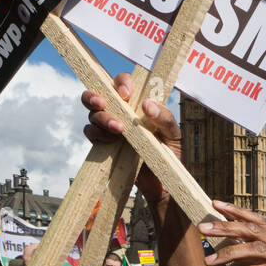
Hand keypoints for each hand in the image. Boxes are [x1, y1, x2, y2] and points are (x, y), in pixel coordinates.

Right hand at [82, 73, 181, 203]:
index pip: (124, 82)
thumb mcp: (174, 133)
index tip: (126, 93)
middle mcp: (122, 111)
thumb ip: (164, 117)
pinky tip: (111, 140)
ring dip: (102, 118)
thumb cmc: (170, 153)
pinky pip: (91, 133)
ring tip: (119, 129)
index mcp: (139, 102)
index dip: (121, 82)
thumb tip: (147, 105)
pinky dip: (97, 133)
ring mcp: (110, 127)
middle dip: (95, 96)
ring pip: (93, 114)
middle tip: (102, 103)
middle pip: (99, 93)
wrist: (162, 183)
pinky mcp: (103, 143)